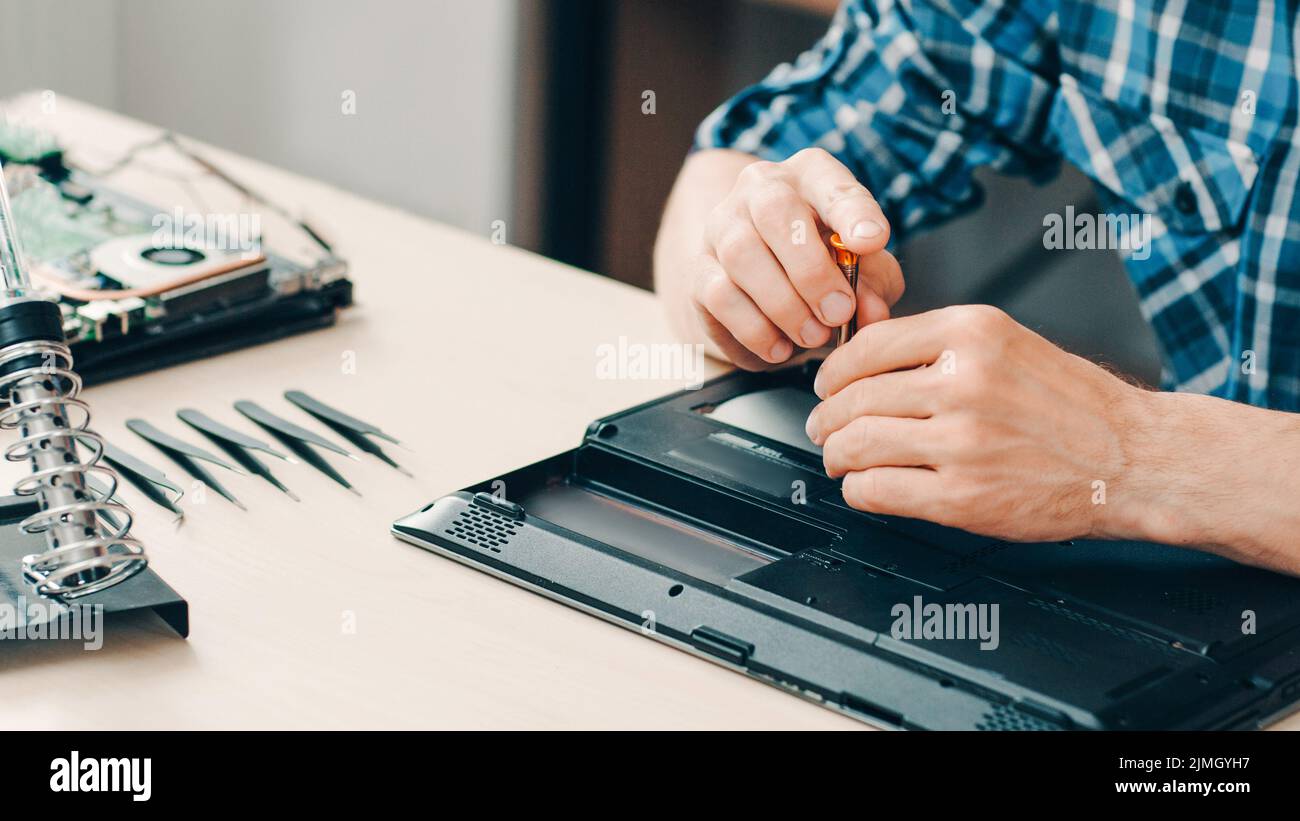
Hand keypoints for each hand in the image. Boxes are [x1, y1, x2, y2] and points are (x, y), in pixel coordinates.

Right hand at [688, 148, 903, 369]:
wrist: (768, 292)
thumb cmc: (827, 269)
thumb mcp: (866, 272)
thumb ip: (875, 285)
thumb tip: (870, 311)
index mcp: (810, 175)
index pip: (829, 181)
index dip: (852, 211)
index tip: (872, 241)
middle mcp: (759, 189)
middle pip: (775, 210)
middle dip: (811, 269)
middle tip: (839, 313)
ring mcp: (722, 227)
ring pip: (742, 255)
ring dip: (784, 305)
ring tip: (814, 336)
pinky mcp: (700, 270)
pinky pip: (720, 296)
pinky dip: (755, 329)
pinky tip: (779, 348)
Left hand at [805, 305, 1148, 542]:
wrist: (1134, 459)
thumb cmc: (1074, 405)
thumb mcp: (1007, 343)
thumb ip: (938, 346)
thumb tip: (864, 358)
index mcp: (972, 334)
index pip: (868, 346)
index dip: (834, 371)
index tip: (827, 385)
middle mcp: (965, 382)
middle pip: (855, 398)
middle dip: (827, 418)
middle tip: (823, 428)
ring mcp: (962, 441)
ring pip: (857, 443)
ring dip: (836, 455)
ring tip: (839, 459)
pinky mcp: (963, 496)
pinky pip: (877, 490)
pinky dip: (858, 490)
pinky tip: (866, 487)